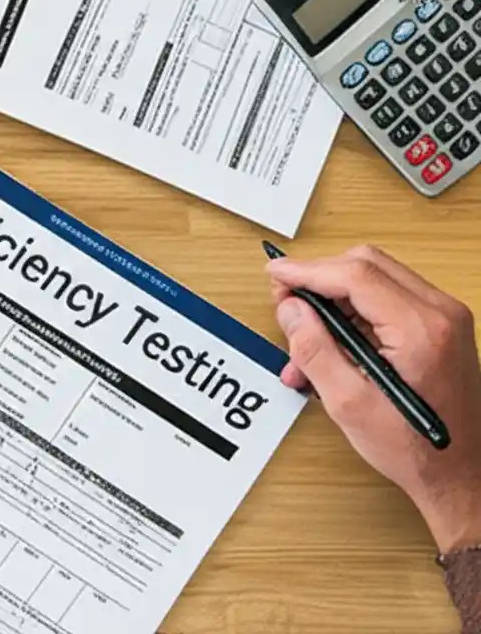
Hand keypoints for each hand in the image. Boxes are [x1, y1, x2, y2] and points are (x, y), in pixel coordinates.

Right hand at [268, 246, 480, 552]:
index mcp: (420, 330)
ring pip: (376, 277)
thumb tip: (292, 309)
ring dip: (333, 297)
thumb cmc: (416, 447)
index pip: (355, 276)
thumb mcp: (349, 403)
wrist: (459, 471)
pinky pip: (388, 297)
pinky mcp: (440, 326)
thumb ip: (315, 350)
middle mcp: (440, 314)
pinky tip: (332, 343)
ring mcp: (444, 318)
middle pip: (366, 265)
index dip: (307, 270)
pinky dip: (353, 310)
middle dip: (319, 278)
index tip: (276, 273)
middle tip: (287, 303)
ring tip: (305, 337)